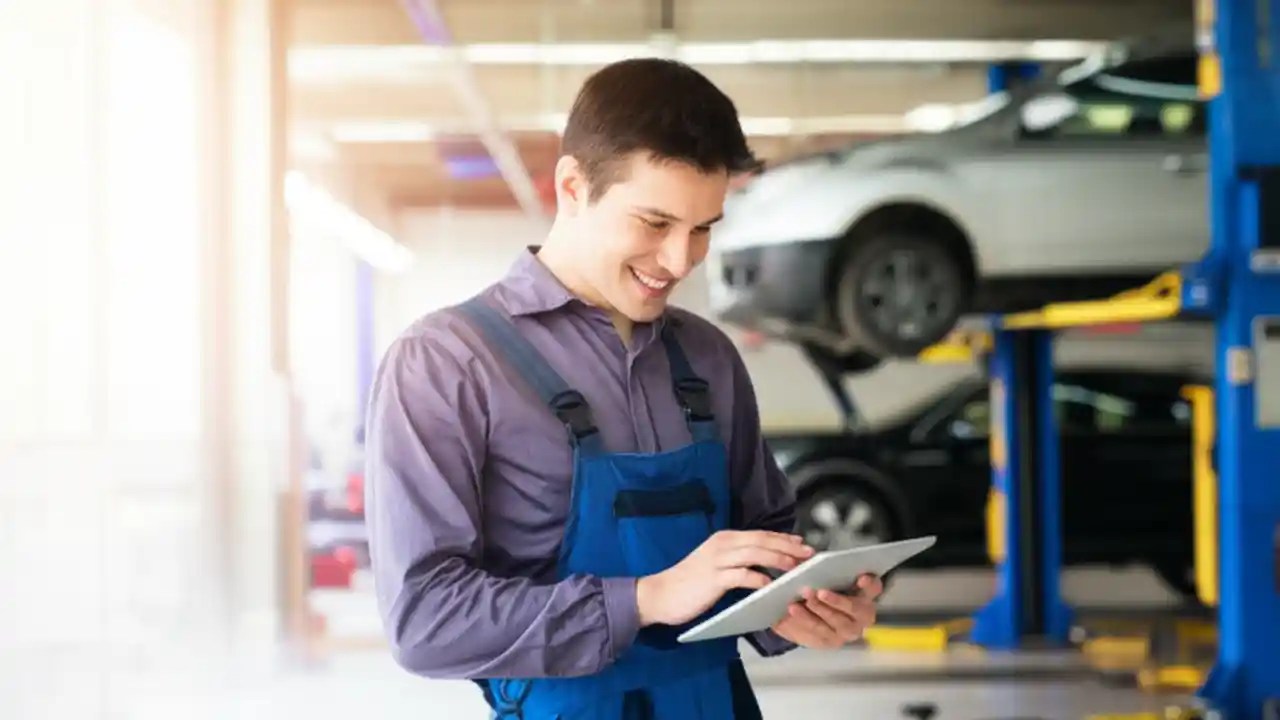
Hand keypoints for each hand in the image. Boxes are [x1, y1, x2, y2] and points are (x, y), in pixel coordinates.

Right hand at [635, 530, 814, 626]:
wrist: (660, 593)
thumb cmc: (690, 583)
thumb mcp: (716, 564)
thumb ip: (738, 560)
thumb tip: (766, 565)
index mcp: (724, 539)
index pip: (760, 534)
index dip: (783, 538)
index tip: (802, 544)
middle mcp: (722, 544)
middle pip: (761, 540)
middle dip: (787, 546)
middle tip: (808, 554)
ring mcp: (717, 560)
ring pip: (755, 554)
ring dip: (778, 559)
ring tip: (796, 567)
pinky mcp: (713, 578)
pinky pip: (742, 576)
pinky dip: (758, 580)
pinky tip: (772, 587)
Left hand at [770, 574, 882, 648]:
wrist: (807, 615)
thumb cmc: (822, 589)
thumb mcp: (825, 577)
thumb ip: (826, 570)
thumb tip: (811, 560)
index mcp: (865, 595)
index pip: (873, 588)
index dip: (870, 583)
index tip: (862, 577)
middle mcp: (861, 616)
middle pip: (855, 609)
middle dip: (836, 600)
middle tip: (820, 591)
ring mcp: (848, 630)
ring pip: (836, 622)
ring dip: (819, 610)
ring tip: (804, 598)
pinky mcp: (831, 641)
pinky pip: (818, 631)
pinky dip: (805, 619)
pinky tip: (793, 609)